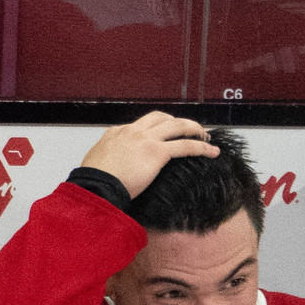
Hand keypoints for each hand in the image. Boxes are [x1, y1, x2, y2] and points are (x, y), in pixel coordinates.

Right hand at [79, 111, 217, 197]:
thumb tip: (112, 164)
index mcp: (116, 133)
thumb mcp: (95, 162)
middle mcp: (132, 132)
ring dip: (194, 129)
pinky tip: (211, 151)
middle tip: (188, 129)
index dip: (154, 128)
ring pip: (177, 126)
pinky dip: (202, 147)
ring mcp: (145, 140)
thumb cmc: (93, 182)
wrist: (94, 187)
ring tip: (205, 136)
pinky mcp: (157, 152)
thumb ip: (106, 157)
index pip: (139, 125)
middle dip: (177, 122)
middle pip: (161, 117)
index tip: (162, 136)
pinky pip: (185, 146)